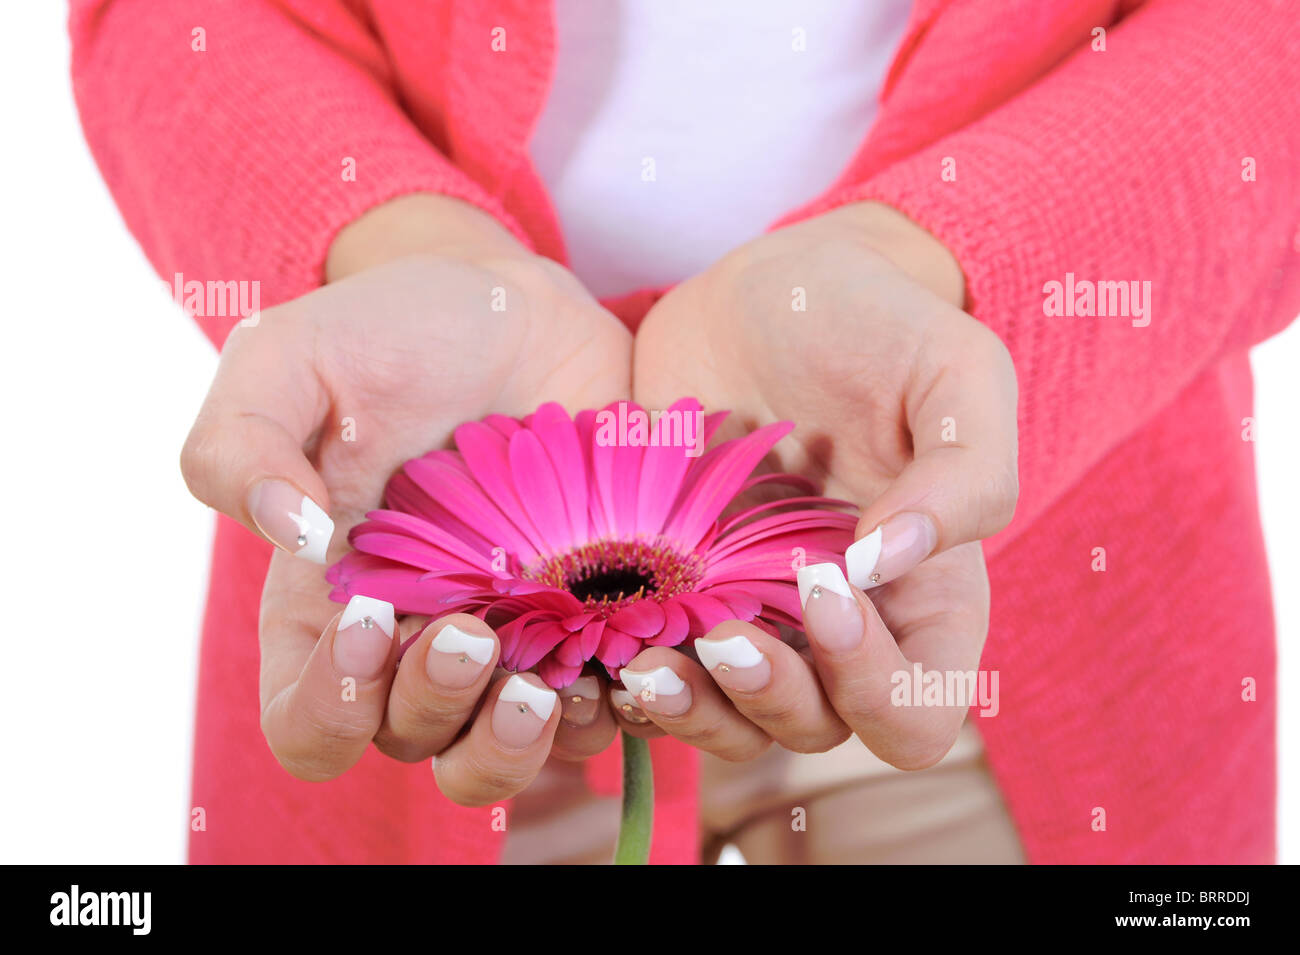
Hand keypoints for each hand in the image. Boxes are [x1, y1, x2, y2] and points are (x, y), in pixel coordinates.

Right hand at [181, 195, 630, 803]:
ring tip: (550, 681)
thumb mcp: (288, 357)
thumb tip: (291, 539)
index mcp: (329, 604)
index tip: (366, 624)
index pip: (310, 721)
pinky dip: (612, 701)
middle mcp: (419, 639)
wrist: (513, 305)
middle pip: (415, 744)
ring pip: (507, 749)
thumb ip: (242, 443)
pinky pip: (602, 702)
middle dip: (439, 709)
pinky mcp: (592, 614)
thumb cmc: (390, 331)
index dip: (327, 709)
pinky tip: (622, 656)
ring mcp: (510, 633)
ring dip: (523, 738)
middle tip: (471, 633)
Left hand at [629, 201, 1018, 767]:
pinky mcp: (673, 586)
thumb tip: (887, 564)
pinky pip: (652, 670)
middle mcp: (838, 629)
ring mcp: (749, 612)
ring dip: (686, 708)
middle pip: (811, 731)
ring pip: (725, 720)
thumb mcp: (956, 374)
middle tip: (718, 636)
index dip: (874, 686)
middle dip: (765, 701)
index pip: (914, 713)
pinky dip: (622, 675)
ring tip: (642, 660)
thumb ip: (965, 474)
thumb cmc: (881, 325)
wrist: (775, 287)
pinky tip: (595, 637)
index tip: (825, 584)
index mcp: (922, 600)